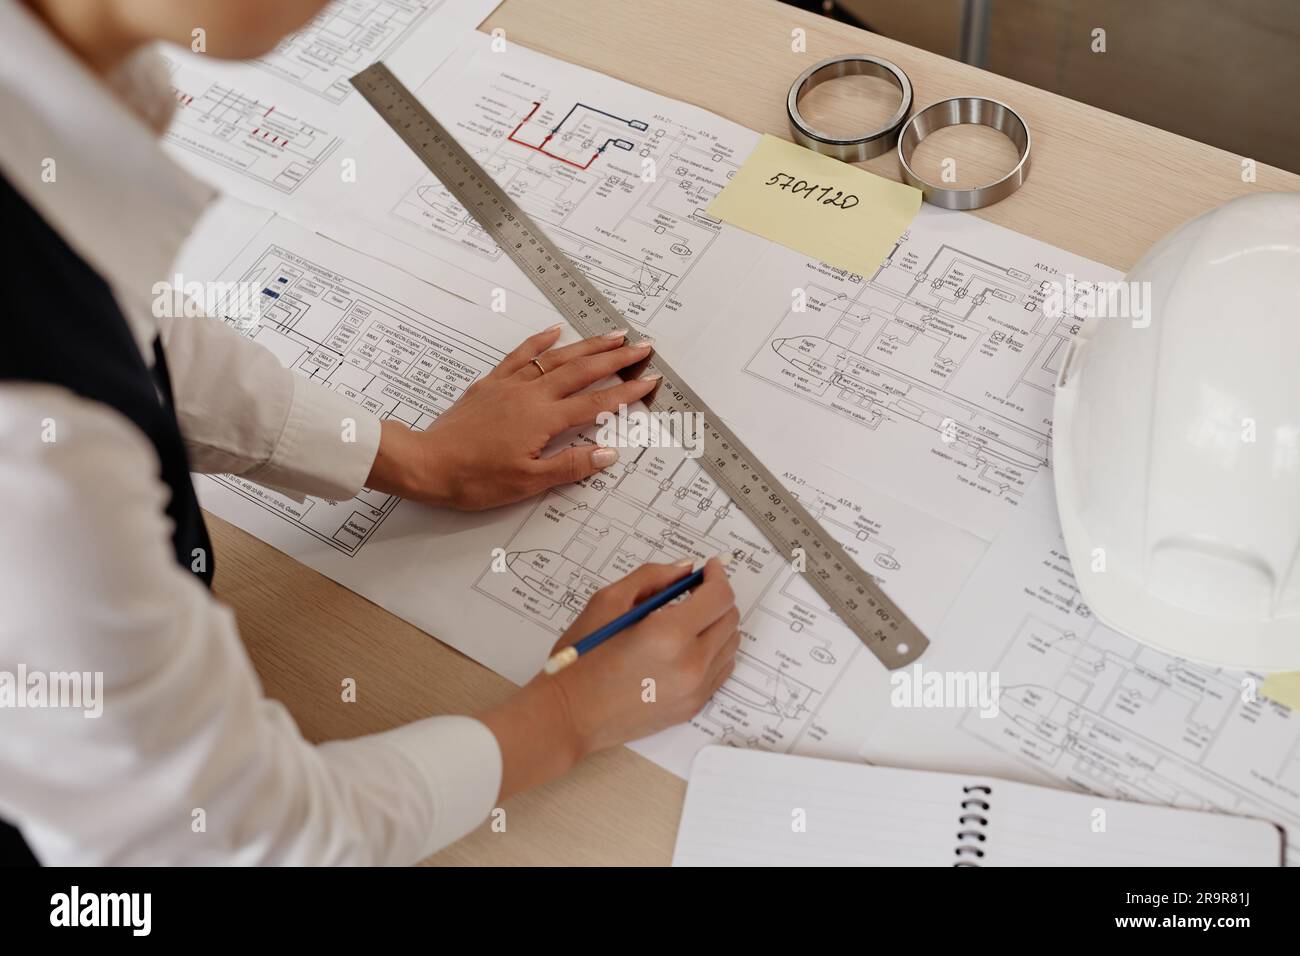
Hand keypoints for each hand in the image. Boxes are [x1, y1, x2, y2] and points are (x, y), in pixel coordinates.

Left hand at [367, 324, 659, 509]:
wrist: (426, 464)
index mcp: (543, 419)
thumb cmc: (474, 479)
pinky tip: (555, 331)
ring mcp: (510, 385)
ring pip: (557, 357)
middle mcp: (531, 394)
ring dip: (587, 344)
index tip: (649, 380)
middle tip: (643, 345)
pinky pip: (521, 355)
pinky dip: (540, 341)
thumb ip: (570, 465)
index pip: (596, 402)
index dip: (626, 391)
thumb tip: (607, 453)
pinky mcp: (491, 384)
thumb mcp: (527, 482)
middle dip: (616, 357)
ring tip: (613, 334)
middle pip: (582, 370)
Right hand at [477, 559, 739, 800]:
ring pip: (730, 645)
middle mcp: (690, 664)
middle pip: (730, 619)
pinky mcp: (693, 707)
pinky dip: (712, 652)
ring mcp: (695, 690)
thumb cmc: (582, 658)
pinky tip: (686, 648)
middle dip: (716, 598)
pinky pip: (721, 671)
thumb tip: (685, 569)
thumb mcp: (607, 602)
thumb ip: (651, 577)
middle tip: (693, 592)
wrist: (569, 715)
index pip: (719, 596)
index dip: (717, 575)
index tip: (709, 568)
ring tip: (688, 621)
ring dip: (716, 626)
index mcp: (669, 634)